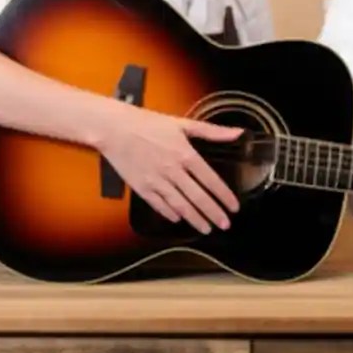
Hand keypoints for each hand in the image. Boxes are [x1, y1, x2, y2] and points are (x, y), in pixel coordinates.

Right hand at [95, 105, 241, 233]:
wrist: (114, 128)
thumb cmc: (148, 123)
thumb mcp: (183, 123)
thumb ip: (212, 131)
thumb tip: (238, 133)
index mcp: (185, 154)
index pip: (211, 180)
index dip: (224, 196)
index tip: (234, 207)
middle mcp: (173, 170)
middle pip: (198, 197)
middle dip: (213, 213)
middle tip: (224, 225)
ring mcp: (156, 180)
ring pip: (180, 205)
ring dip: (194, 219)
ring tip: (206, 229)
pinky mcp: (141, 187)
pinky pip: (159, 205)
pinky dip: (170, 214)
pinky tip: (179, 219)